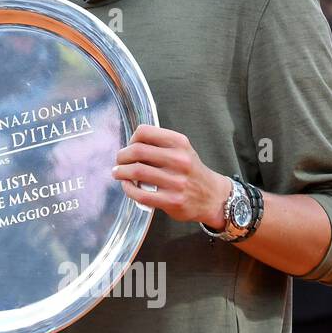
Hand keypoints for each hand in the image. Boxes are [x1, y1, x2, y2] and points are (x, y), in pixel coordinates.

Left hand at [112, 124, 228, 226]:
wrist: (213, 197)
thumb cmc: (190, 171)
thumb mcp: (182, 150)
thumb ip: (159, 145)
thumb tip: (128, 146)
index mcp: (180, 143)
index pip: (144, 132)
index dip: (131, 139)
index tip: (129, 146)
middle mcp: (179, 160)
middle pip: (137, 151)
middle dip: (121, 156)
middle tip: (119, 161)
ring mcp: (176, 182)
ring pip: (136, 171)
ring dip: (120, 172)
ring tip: (118, 173)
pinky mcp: (172, 201)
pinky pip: (140, 194)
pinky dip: (128, 189)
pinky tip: (127, 186)